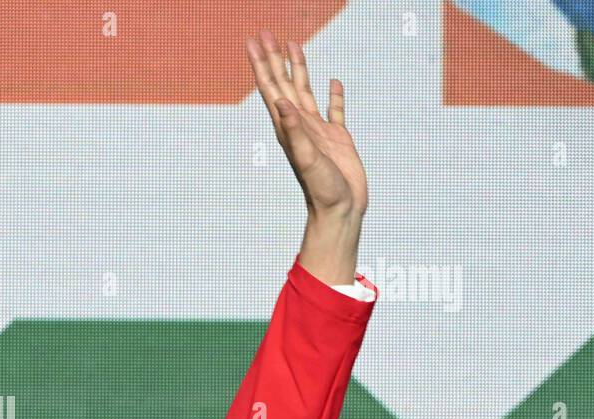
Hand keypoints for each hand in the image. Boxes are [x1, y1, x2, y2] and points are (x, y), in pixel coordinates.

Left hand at [246, 30, 367, 216]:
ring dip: (298, 68)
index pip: (270, 88)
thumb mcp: (306, 157)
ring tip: (293, 45)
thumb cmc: (321, 189)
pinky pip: (335, 110)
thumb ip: (294, 130)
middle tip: (265, 34)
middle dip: (273, 59)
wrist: (339, 210)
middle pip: (283, 83)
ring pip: (305, 91)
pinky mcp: (338, 138)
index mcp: (288, 127)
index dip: (262, 64)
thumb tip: (280, 102)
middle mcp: (299, 125)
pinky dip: (333, 95)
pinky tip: (333, 82)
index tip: (253, 42)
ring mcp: (318, 130)